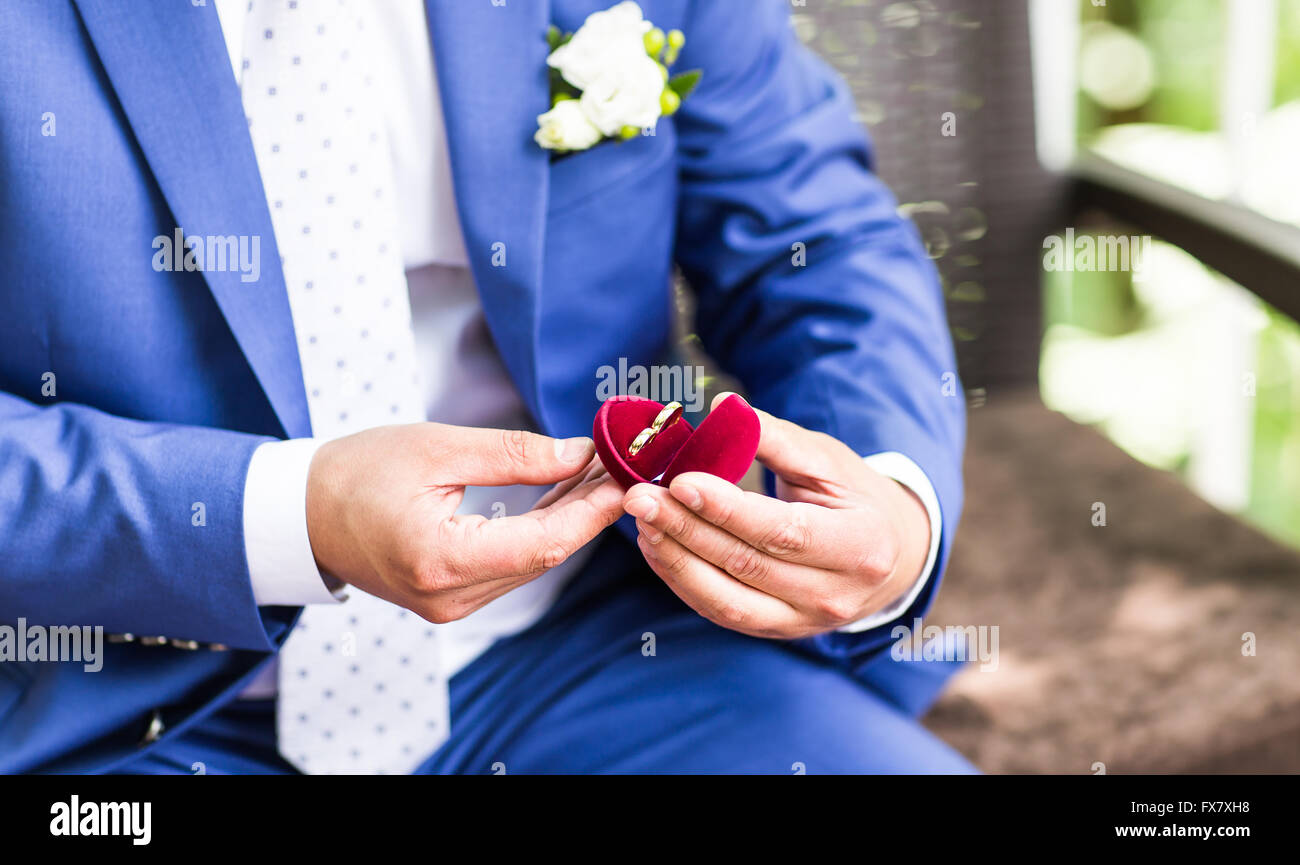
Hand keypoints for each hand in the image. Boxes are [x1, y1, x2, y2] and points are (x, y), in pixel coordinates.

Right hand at [306, 423, 621, 622]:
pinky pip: (510, 566)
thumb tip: (579, 454)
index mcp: (442, 560)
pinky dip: (539, 531)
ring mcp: (450, 605)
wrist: (301, 514)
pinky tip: (561, 494)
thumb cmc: (358, 472)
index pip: (545, 544)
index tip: (623, 477)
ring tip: (596, 471)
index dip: (592, 512)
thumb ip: (513, 455)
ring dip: (568, 520)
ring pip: (532, 563)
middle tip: (619, 464)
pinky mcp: (450, 599)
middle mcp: (450, 597)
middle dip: (588, 510)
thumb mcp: (437, 448)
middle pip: (545, 556)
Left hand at [623, 394, 930, 639]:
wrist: (888, 556)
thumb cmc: (854, 497)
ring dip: (676, 560)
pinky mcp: (777, 630)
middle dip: (686, 529)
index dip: (728, 509)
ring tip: (643, 520)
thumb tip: (721, 408)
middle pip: (747, 565)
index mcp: (860, 545)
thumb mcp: (828, 460)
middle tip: (639, 496)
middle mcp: (834, 595)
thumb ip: (776, 438)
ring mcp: (804, 622)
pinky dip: (682, 580)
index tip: (681, 481)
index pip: (782, 531)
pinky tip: (657, 546)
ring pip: (727, 599)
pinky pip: (720, 611)